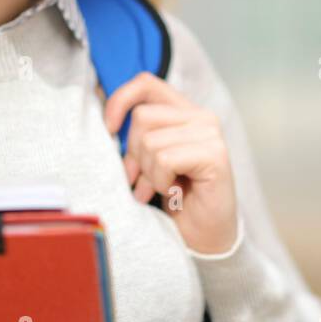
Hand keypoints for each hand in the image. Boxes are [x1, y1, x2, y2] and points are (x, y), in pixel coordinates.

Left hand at [102, 71, 238, 255]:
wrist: (204, 238)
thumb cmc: (175, 199)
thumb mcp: (148, 160)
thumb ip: (137, 136)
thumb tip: (105, 121)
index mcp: (185, 111)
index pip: (145, 82)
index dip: (120, 100)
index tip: (109, 130)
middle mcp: (202, 116)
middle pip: (142, 117)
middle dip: (135, 154)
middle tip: (144, 180)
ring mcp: (211, 134)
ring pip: (151, 141)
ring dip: (149, 173)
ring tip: (162, 188)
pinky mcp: (215, 155)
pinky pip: (165, 159)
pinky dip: (161, 182)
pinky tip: (174, 194)